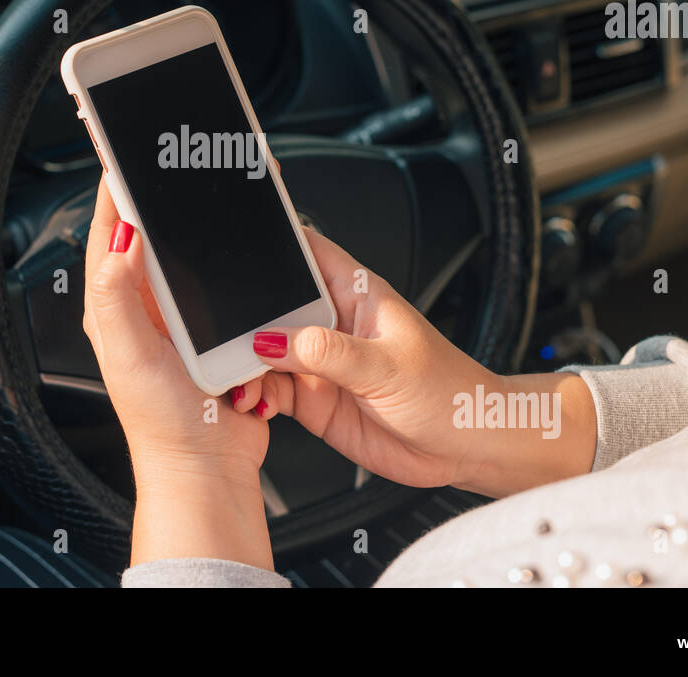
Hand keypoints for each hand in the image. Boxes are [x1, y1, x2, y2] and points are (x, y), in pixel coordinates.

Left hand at [82, 176, 273, 566]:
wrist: (209, 469)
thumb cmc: (163, 426)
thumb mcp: (128, 354)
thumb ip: (115, 293)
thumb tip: (118, 238)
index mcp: (115, 305)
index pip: (108, 229)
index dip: (115, 188)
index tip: (125, 149)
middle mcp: (145, 306)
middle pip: (152, 235)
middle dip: (163, 198)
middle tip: (173, 160)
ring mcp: (182, 318)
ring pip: (192, 256)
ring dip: (202, 232)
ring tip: (208, 198)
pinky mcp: (218, 331)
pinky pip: (226, 286)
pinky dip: (234, 269)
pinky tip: (242, 257)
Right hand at [239, 230, 595, 496]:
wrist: (466, 448)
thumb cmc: (448, 393)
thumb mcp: (387, 365)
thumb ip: (326, 352)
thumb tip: (272, 340)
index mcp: (355, 292)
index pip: (304, 249)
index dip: (270, 238)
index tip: (233, 243)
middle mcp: (331, 323)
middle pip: (270, 303)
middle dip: (242, 315)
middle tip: (221, 334)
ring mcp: (318, 362)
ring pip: (262, 351)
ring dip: (242, 363)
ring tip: (237, 380)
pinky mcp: (313, 399)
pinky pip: (269, 390)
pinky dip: (252, 396)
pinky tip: (251, 403)